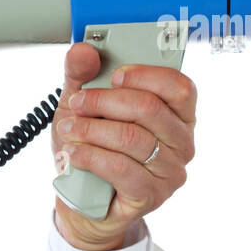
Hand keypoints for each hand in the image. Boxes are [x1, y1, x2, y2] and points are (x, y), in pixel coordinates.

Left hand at [51, 42, 196, 250]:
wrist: (83, 200)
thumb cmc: (92, 150)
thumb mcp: (82, 108)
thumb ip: (82, 76)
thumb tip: (83, 50)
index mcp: (176, 114)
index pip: (179, 86)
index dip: (145, 75)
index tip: (113, 74)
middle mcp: (181, 142)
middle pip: (149, 109)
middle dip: (104, 102)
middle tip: (77, 104)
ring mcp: (170, 171)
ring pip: (132, 138)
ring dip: (91, 130)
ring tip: (69, 129)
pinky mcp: (151, 195)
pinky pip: (121, 168)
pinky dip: (91, 156)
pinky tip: (74, 153)